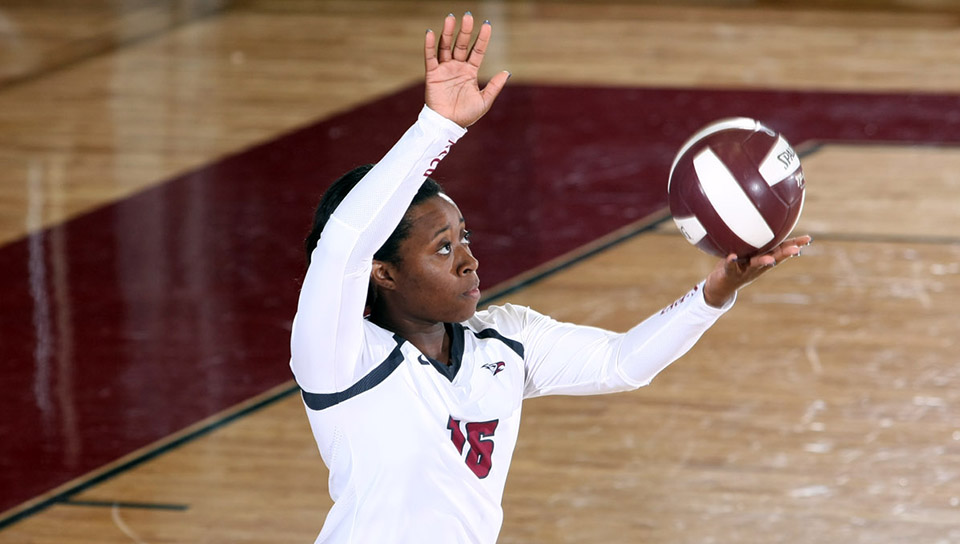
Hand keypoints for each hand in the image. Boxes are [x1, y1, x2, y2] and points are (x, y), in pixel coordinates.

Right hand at [424, 13, 509, 127]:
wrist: (447, 125)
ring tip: (450, 18)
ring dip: (448, 33)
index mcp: (470, 72)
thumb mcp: (484, 100)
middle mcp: (457, 67)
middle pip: (462, 45)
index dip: (482, 38)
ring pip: (446, 47)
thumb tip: (507, 72)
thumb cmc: (466, 115)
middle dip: (465, 31)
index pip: (478, 51)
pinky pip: (431, 57)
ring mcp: (445, 69)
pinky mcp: (432, 74)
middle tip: (468, 16)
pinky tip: (431, 33)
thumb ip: (494, 86)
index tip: (487, 24)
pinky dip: (430, 45)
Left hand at [703, 235, 812, 307]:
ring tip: (770, 259)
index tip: (808, 239)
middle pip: (774, 258)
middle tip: (797, 250)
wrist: (721, 285)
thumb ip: (755, 237)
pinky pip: (731, 266)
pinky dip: (732, 261)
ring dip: (763, 261)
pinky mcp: (730, 272)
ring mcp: (745, 269)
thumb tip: (764, 216)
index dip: (794, 244)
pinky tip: (732, 256)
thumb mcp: (747, 249)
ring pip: (756, 264)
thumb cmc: (736, 263)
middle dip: (785, 254)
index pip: (781, 249)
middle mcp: (758, 264)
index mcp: (764, 257)